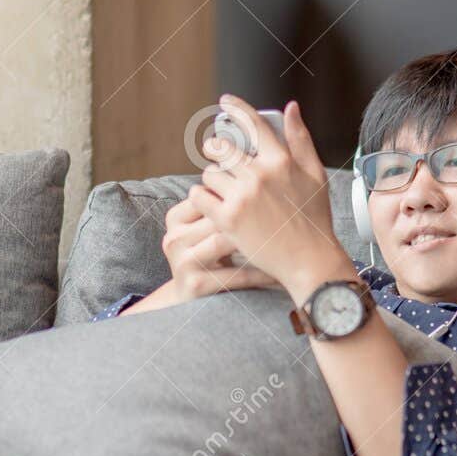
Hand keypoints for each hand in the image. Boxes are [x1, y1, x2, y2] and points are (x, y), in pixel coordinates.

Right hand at [161, 195, 277, 299]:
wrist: (191, 293)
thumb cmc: (210, 253)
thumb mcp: (207, 226)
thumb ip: (220, 199)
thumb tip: (255, 162)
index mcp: (175, 218)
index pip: (208, 195)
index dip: (238, 192)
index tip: (271, 190)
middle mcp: (173, 238)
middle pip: (216, 217)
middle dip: (250, 214)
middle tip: (282, 208)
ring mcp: (181, 262)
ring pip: (223, 241)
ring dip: (257, 239)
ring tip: (282, 234)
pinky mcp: (194, 285)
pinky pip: (234, 274)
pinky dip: (259, 271)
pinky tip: (278, 270)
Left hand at [190, 96, 353, 295]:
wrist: (309, 259)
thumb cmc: (314, 217)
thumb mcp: (315, 174)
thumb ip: (300, 139)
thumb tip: (291, 107)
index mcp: (281, 161)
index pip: (253, 123)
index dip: (236, 108)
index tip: (224, 102)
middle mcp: (260, 175)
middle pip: (222, 147)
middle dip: (216, 150)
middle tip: (218, 157)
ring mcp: (242, 197)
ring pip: (209, 172)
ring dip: (212, 179)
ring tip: (223, 190)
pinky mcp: (227, 219)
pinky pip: (199, 196)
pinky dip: (202, 198)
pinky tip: (212, 204)